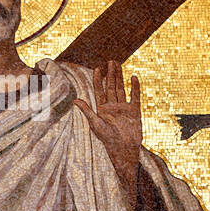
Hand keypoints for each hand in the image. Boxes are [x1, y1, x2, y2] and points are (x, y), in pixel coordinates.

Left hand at [73, 60, 141, 201]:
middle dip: (111, 74)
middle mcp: (112, 107)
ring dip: (120, 77)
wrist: (124, 150)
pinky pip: (134, 97)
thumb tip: (75, 99)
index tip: (97, 68)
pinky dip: (134, 87)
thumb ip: (87, 110)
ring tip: (119, 65)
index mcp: (102, 109)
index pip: (99, 91)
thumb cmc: (108, 140)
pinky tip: (133, 77)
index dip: (98, 80)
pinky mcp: (135, 112)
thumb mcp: (96, 124)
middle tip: (111, 61)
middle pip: (111, 87)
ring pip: (121, 89)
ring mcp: (124, 108)